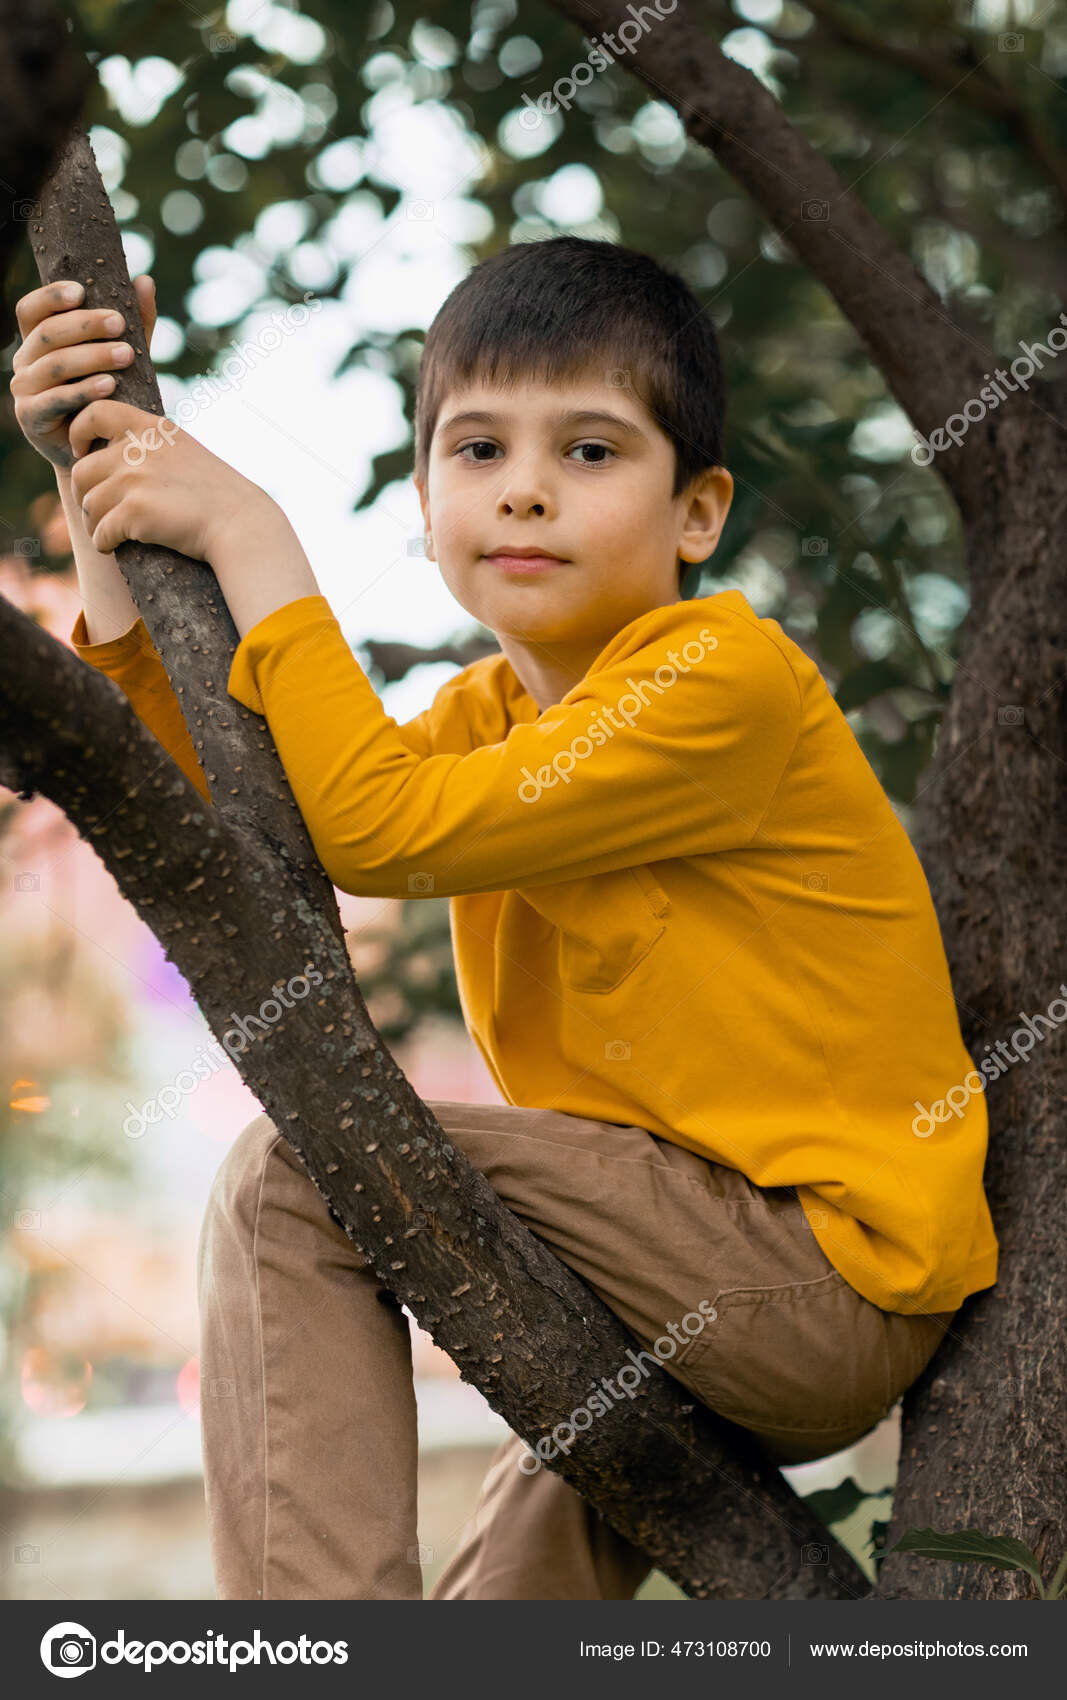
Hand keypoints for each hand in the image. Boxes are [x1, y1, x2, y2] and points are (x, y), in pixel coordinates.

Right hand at [9, 275, 156, 470]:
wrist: (101, 451)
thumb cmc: (112, 395)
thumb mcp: (126, 355)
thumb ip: (135, 322)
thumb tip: (145, 281)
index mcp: (38, 341)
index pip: (32, 309)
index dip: (50, 296)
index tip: (81, 290)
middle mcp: (24, 362)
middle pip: (47, 334)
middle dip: (84, 325)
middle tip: (119, 323)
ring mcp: (24, 390)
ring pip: (53, 365)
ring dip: (91, 357)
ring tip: (126, 355)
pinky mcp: (30, 418)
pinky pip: (55, 400)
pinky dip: (83, 391)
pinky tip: (110, 386)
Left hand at [68, 396, 271, 561]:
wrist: (240, 523)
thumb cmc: (217, 496)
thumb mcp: (185, 453)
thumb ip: (151, 448)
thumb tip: (112, 455)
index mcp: (152, 429)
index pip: (95, 413)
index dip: (79, 432)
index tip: (83, 452)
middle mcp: (138, 450)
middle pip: (82, 471)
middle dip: (85, 495)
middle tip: (98, 510)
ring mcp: (134, 480)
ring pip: (89, 505)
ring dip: (94, 523)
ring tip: (109, 532)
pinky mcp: (133, 512)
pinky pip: (100, 532)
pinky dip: (103, 544)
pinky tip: (114, 547)